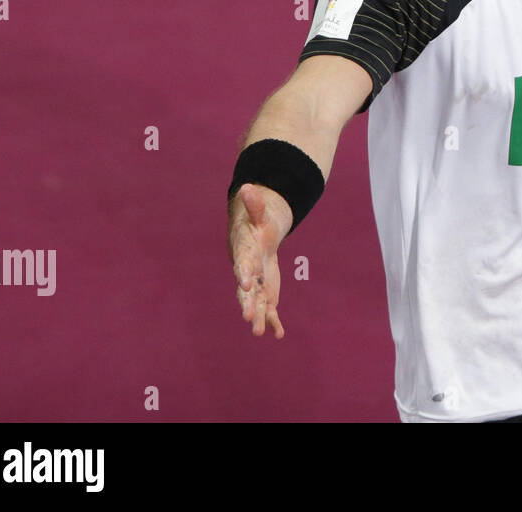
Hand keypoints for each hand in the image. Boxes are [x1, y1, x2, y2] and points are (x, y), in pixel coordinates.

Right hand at [228, 183, 292, 337]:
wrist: (254, 239)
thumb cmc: (256, 224)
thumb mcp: (258, 214)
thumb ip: (254, 205)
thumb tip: (247, 187)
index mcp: (245, 255)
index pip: (243, 265)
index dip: (244, 273)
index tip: (245, 282)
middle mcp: (248, 274)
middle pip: (246, 291)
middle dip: (247, 303)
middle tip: (249, 318)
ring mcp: (256, 286)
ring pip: (257, 304)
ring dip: (260, 318)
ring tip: (261, 333)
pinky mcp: (266, 293)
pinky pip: (270, 309)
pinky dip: (274, 321)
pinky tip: (279, 334)